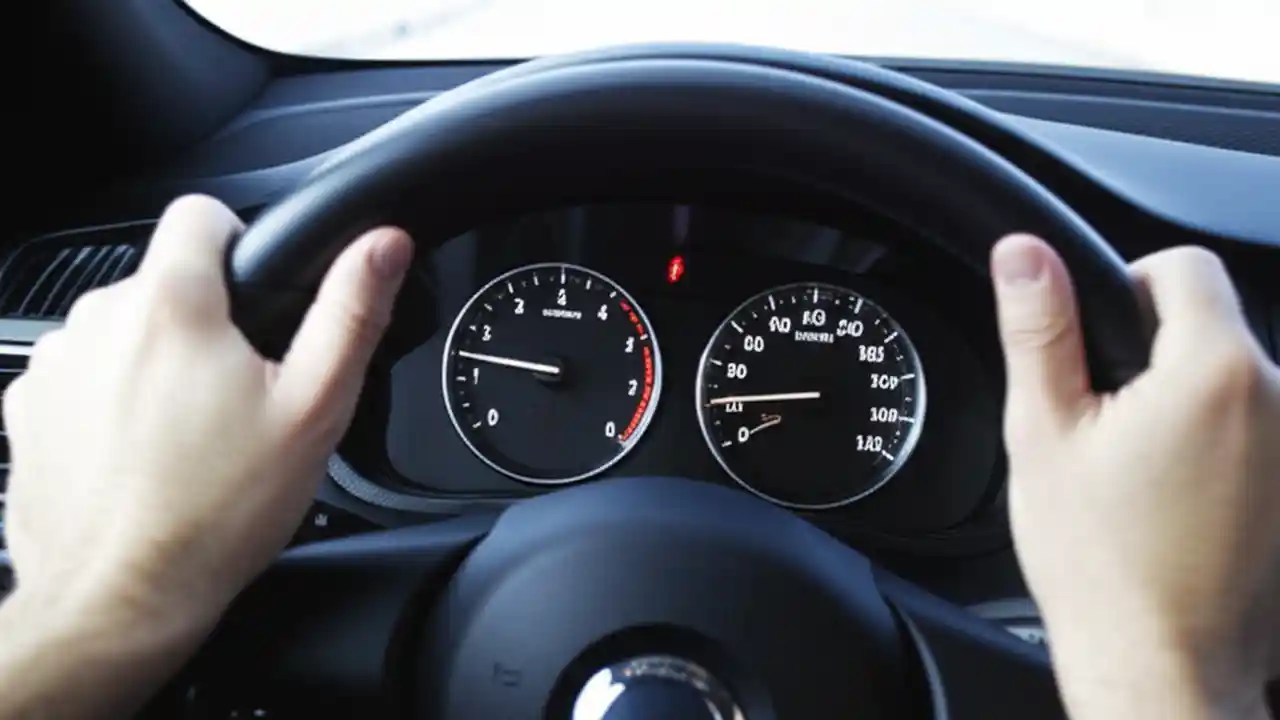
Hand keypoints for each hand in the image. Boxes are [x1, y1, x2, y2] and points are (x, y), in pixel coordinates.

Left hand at [0, 195, 411, 717]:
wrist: (121, 599)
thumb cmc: (217, 511)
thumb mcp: (314, 408)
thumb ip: (351, 311)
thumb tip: (383, 243)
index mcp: (172, 305)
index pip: (200, 213)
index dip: (239, 242)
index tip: (256, 296)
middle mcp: (99, 320)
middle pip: (164, 280)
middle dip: (203, 321)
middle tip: (236, 394)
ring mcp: (54, 364)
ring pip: (122, 328)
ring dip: (154, 361)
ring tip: (188, 432)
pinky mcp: (26, 407)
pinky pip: (82, 374)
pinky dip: (110, 399)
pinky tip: (141, 452)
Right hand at [992, 235, 1279, 719]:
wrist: (1159, 664)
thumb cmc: (1101, 563)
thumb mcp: (1045, 433)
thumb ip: (1039, 329)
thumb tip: (1024, 253)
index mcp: (1215, 372)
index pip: (1183, 265)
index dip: (1126, 288)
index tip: (1098, 349)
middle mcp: (1279, 399)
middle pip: (1212, 324)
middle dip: (1153, 356)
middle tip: (1104, 426)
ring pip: (1230, 381)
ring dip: (1183, 403)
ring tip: (1138, 474)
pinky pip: (1252, 432)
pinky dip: (1213, 447)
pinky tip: (1173, 501)